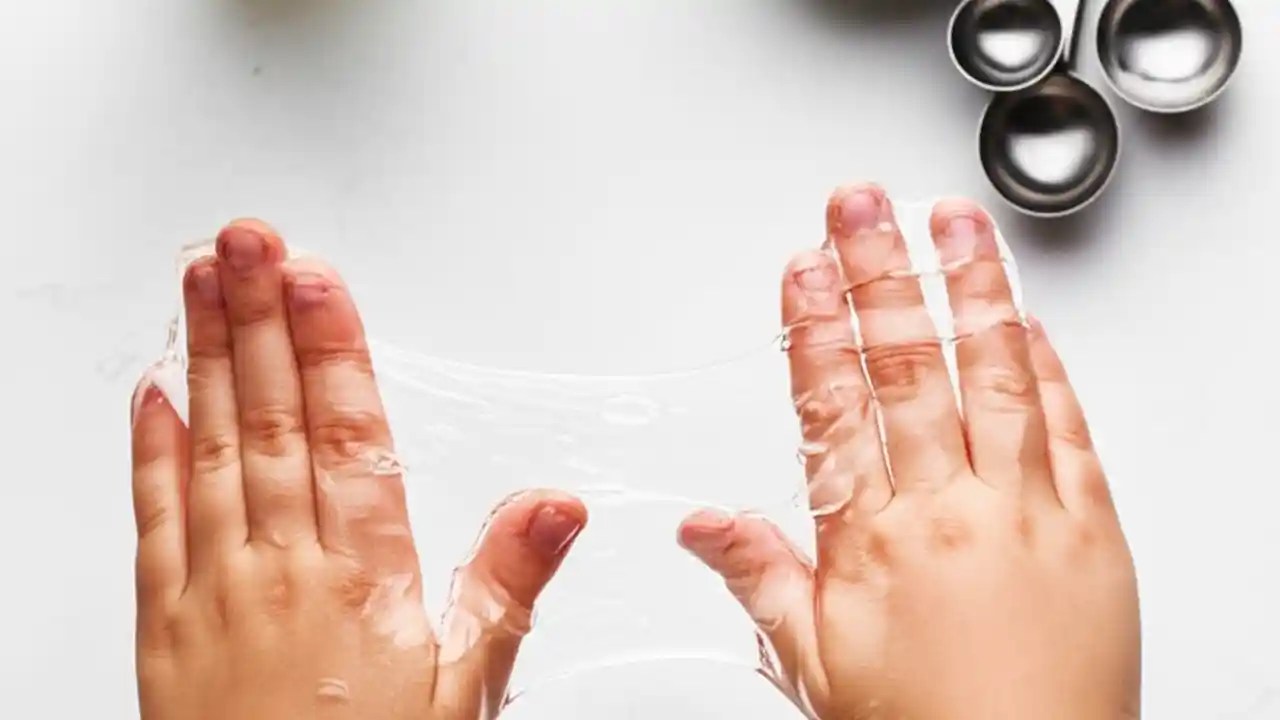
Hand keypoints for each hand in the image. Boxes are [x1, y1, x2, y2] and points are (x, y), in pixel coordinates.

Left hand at [130, 220, 586, 719]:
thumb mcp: (468, 692)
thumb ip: (507, 587)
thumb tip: (555, 504)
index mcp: (363, 583)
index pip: (348, 439)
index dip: (331, 350)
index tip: (317, 278)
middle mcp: (282, 572)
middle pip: (271, 422)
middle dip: (260, 319)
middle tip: (248, 239)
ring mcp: (215, 591)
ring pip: (210, 449)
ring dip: (204, 356)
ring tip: (202, 278)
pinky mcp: (164, 622)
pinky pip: (153, 518)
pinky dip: (149, 447)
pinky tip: (150, 389)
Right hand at [679, 187, 1140, 718]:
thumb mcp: (816, 669)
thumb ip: (761, 580)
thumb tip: (703, 523)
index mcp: (874, 543)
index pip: (833, 407)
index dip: (814, 328)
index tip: (803, 267)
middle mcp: (951, 513)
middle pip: (908, 368)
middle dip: (878, 275)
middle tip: (860, 204)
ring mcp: (1029, 513)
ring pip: (996, 376)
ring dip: (970, 289)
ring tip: (950, 222)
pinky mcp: (1094, 529)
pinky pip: (1071, 429)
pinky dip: (1050, 367)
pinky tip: (1029, 318)